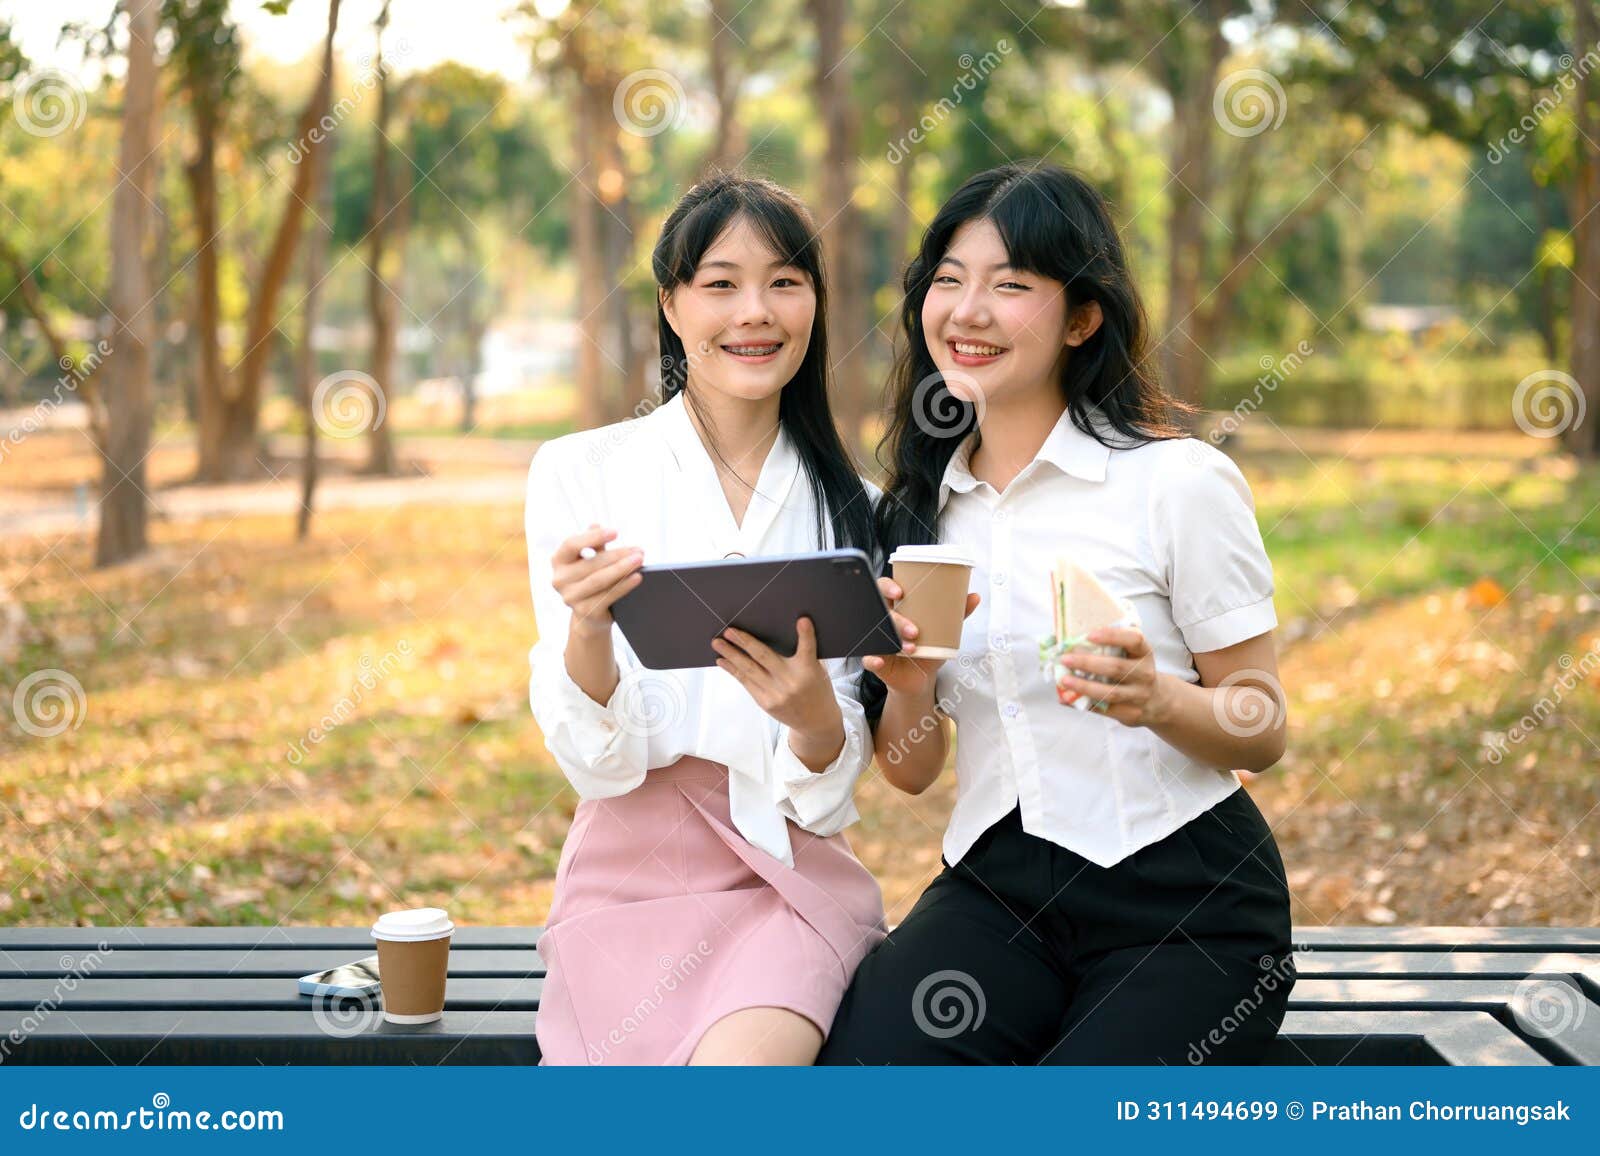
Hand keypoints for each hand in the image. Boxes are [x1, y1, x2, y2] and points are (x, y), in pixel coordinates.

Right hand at [551, 524, 643, 637]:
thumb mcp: (589, 559)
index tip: (615, 532)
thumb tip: (595, 525)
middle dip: (618, 555)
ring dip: (623, 569)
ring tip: (639, 561)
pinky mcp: (584, 611)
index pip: (572, 544)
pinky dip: (624, 585)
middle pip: (591, 563)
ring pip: (600, 579)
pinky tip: (637, 577)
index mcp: (559, 560)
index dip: (593, 537)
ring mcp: (570, 597)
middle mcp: (559, 579)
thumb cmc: (591, 579)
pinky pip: (608, 595)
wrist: (590, 615)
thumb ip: (592, 544)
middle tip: (638, 550)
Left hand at [711, 617, 841, 740]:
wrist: (815, 721)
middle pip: (764, 657)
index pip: (808, 649)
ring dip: (731, 654)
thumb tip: (784, 632)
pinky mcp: (765, 702)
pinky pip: (746, 682)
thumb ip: (804, 654)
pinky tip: (723, 661)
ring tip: (717, 643)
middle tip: (729, 630)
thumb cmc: (815, 690)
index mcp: (808, 671)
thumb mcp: (817, 670)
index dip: (806, 634)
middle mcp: (791, 682)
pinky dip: (733, 670)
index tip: (802, 620)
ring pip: (749, 670)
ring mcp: (776, 693)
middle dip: (744, 642)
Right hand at [861, 576, 980, 697]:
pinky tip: (878, 661)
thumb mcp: (943, 630)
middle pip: (880, 611)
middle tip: (915, 631)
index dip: (887, 587)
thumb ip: (957, 614)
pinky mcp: (874, 659)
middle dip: (897, 619)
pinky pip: (867, 658)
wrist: (921, 678)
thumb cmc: (929, 647)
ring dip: (890, 639)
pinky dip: (871, 659)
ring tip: (910, 649)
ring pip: (875, 633)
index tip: (900, 592)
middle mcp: (883, 621)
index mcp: (897, 607)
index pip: (884, 589)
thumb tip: (975, 596)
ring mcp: (877, 639)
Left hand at [1051, 626, 1173, 726]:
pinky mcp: (1131, 713)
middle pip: (1116, 667)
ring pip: (1110, 692)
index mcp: (1144, 653)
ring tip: (1064, 680)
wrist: (1157, 701)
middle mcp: (1145, 673)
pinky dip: (1085, 703)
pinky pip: (1105, 709)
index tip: (1089, 635)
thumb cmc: (1134, 671)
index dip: (1112, 636)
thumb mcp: (1132, 655)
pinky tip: (1069, 697)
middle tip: (1065, 658)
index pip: (1134, 640)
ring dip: (1084, 686)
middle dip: (1087, 663)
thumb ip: (1110, 647)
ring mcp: (1139, 695)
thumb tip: (1064, 640)